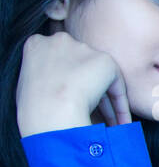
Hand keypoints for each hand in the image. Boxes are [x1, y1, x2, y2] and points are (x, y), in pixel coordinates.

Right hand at [15, 31, 132, 136]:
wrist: (49, 110)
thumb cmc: (33, 108)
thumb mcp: (28, 85)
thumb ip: (44, 79)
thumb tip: (57, 92)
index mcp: (36, 45)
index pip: (56, 62)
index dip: (64, 82)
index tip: (68, 101)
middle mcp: (60, 41)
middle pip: (80, 68)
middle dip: (88, 92)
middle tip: (93, 116)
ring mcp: (84, 49)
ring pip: (100, 79)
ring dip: (107, 104)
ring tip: (112, 126)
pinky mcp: (104, 61)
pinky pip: (117, 87)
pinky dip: (120, 106)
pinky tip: (122, 123)